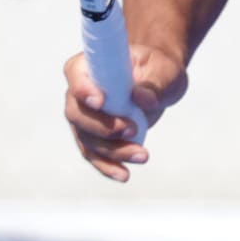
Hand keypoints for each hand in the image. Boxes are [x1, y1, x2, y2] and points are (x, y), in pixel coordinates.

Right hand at [62, 44, 187, 182]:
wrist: (156, 81)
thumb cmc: (156, 68)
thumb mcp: (163, 69)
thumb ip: (154, 82)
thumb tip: (142, 98)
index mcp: (90, 65)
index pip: (76, 74)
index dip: (84, 89)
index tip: (100, 101)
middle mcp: (79, 92)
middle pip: (78, 114)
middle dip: (103, 127)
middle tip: (132, 129)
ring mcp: (84, 118)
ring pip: (88, 139)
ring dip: (112, 151)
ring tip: (142, 155)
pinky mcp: (94, 139)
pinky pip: (95, 156)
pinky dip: (108, 167)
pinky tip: (124, 175)